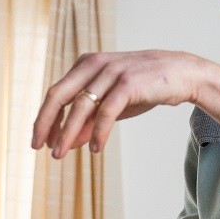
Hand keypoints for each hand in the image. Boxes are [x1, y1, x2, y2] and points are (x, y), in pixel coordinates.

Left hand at [31, 49, 212, 157]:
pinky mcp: (128, 82)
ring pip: (81, 105)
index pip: (56, 93)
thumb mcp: (112, 105)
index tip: (38, 141)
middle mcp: (94, 64)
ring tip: (60, 154)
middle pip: (59, 95)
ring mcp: (111, 71)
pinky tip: (94, 149)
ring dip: (68, 132)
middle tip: (38, 147)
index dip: (44, 118)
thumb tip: (66, 143)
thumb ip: (88, 120)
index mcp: (86, 64)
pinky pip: (106, 111)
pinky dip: (98, 132)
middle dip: (46, 123)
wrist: (181, 74)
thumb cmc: (144, 87)